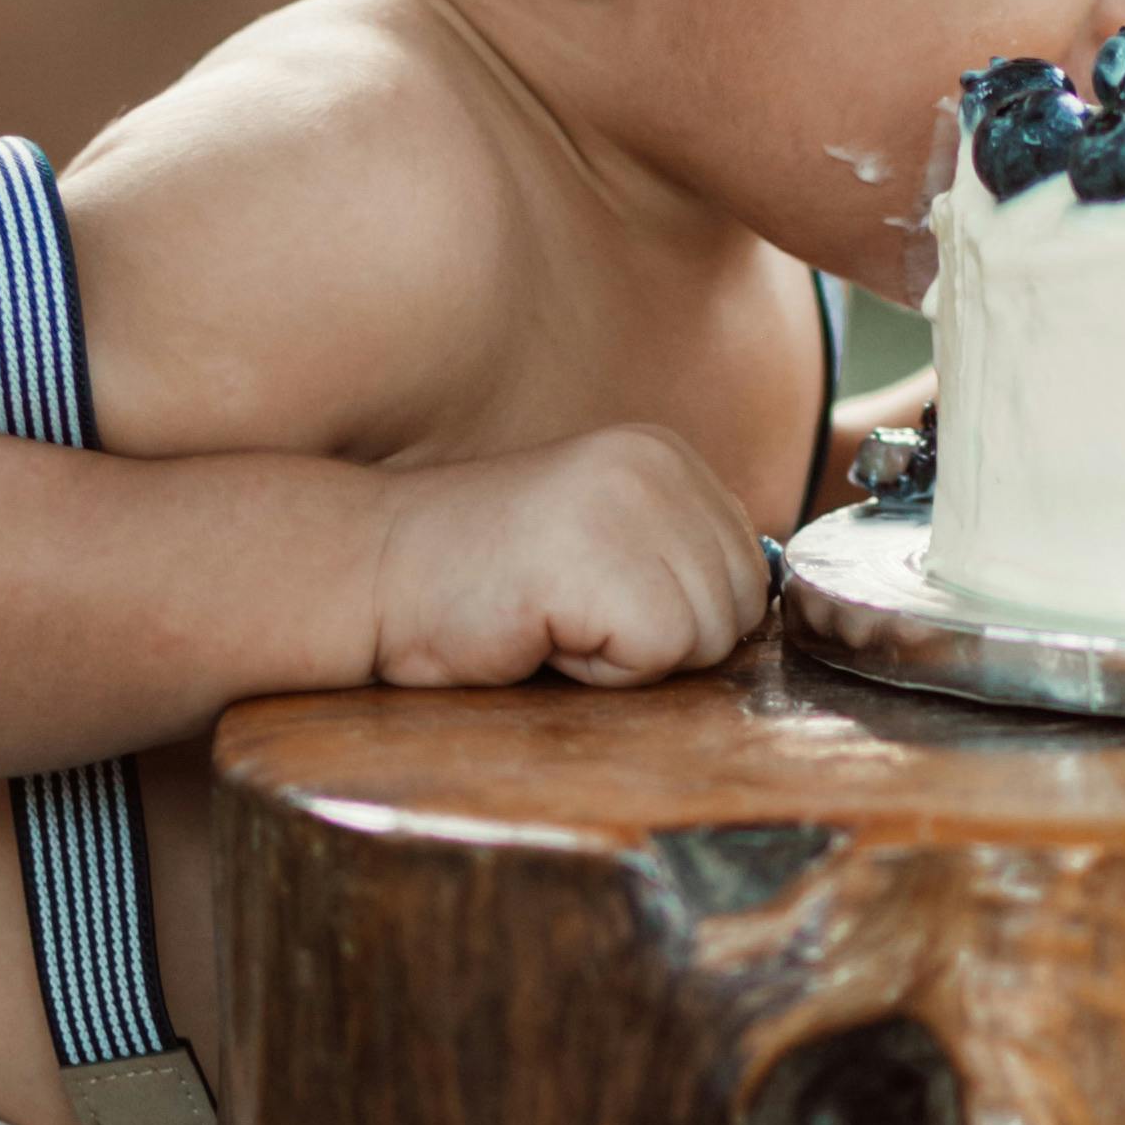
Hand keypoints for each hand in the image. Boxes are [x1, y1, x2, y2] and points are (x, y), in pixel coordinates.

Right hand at [369, 427, 772, 691]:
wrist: (372, 572)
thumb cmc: (474, 575)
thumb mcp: (599, 538)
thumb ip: (672, 555)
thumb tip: (752, 608)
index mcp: (665, 455)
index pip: (746, 570)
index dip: (672, 612)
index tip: (587, 592)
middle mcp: (661, 465)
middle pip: (738, 607)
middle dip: (659, 637)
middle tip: (567, 608)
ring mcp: (634, 506)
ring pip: (706, 637)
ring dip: (626, 654)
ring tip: (551, 615)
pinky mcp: (605, 562)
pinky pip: (658, 657)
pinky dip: (599, 669)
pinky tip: (540, 630)